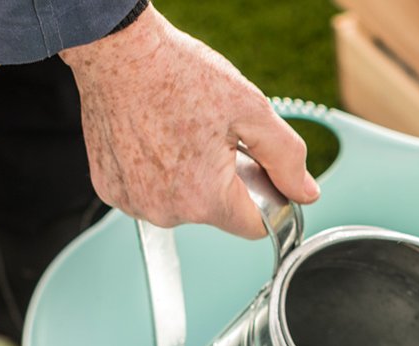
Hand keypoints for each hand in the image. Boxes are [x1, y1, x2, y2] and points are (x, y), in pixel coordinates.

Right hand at [60, 5, 318, 237]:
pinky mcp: (112, 191)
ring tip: (177, 134)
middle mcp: (167, 211)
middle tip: (211, 138)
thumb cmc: (176, 72)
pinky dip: (154, 173)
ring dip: (187, 178)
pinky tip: (151, 139)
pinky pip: (148, 194)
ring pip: (182, 205)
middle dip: (223, 182)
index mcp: (206, 199)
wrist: (115, 47)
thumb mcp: (250, 110)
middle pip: (217, 213)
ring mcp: (135, 203)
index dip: (263, 197)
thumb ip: (286, 158)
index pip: (255, 226)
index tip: (254, 169)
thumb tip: (306, 193)